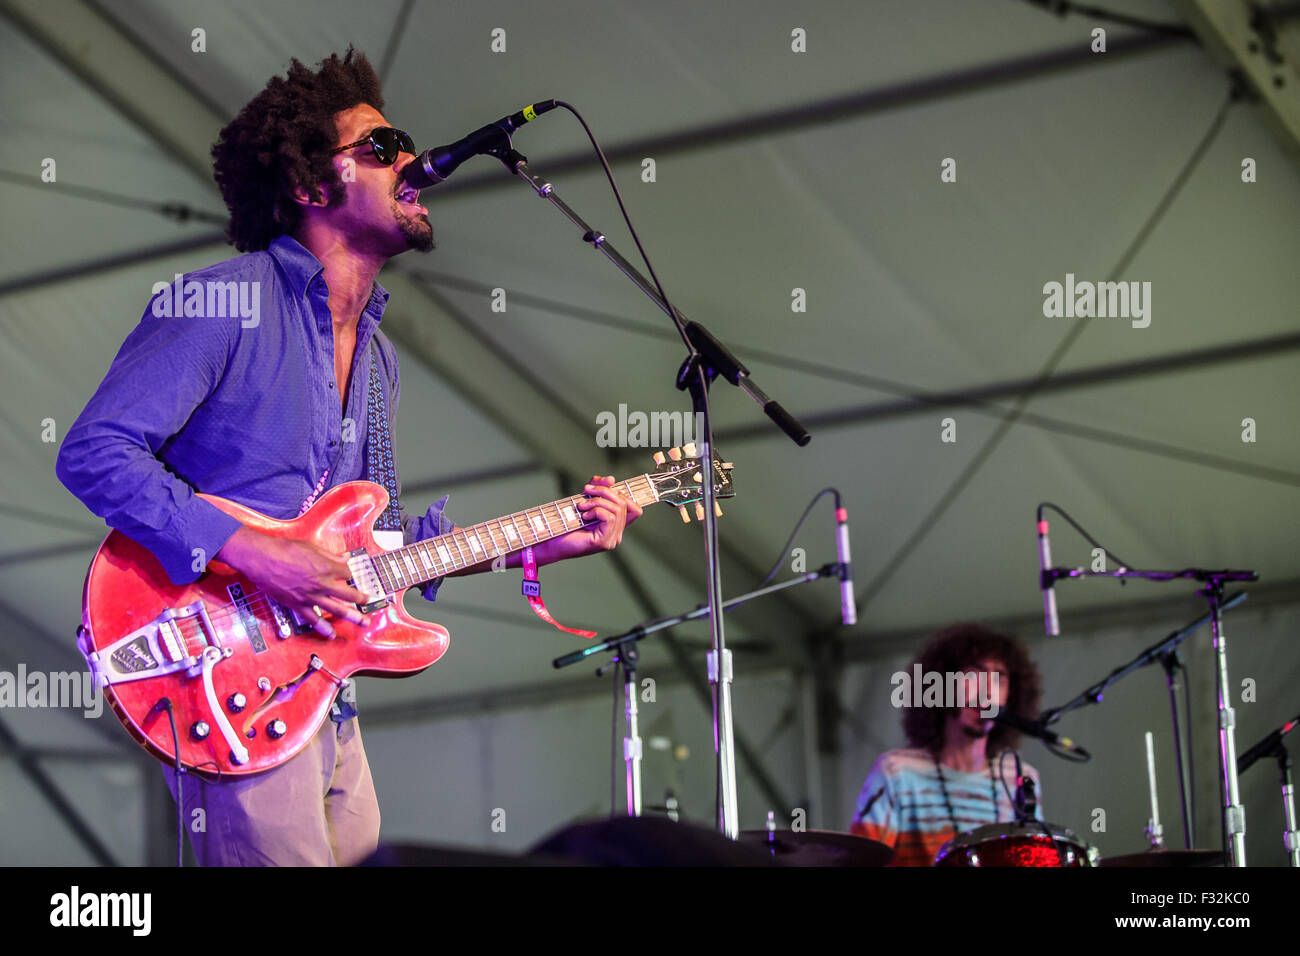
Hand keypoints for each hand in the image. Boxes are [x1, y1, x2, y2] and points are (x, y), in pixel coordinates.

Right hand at [215, 526, 368, 636]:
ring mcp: (311, 596)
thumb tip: (345, 556)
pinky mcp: (298, 604)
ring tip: (363, 622)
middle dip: (361, 599)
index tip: (353, 576)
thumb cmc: (284, 549)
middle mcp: (322, 584)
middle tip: (368, 602)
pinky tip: (330, 634)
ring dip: (353, 617)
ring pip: (337, 610)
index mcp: (327, 567)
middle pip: (349, 595)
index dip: (353, 575)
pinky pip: (313, 619)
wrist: (262, 558)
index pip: (349, 574)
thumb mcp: (311, 547)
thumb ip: (330, 555)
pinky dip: (323, 627)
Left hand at [557, 474, 640, 558]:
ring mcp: (612, 540)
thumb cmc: (566, 524)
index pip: (635, 509)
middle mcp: (617, 534)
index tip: (605, 486)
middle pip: (624, 504)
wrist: (551, 541)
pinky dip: (596, 511)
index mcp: (615, 526)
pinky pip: (609, 517)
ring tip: (582, 505)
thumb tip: (612, 479)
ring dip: (597, 501)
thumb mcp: (586, 500)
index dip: (623, 493)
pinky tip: (584, 516)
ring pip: (617, 509)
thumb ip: (598, 489)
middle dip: (604, 491)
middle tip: (586, 490)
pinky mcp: (604, 542)